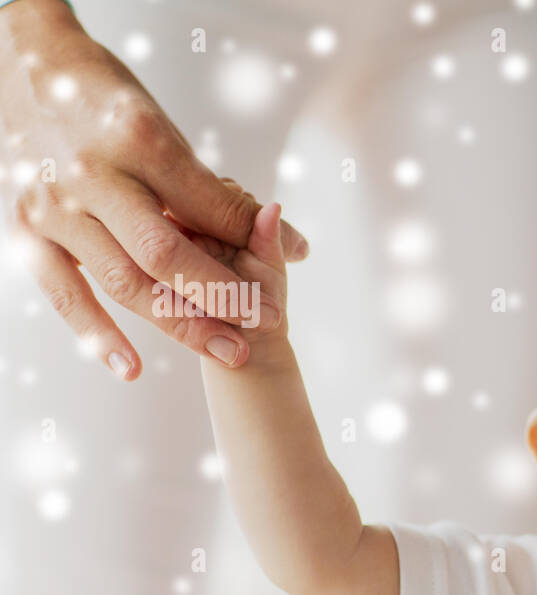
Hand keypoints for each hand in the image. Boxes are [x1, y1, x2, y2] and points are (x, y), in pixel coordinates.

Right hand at [0, 0, 307, 379]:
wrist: (23, 72)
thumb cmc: (107, 103)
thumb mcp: (165, 131)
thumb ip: (222, 195)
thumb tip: (297, 246)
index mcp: (139, 141)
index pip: (209, 208)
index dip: (253, 248)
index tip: (285, 279)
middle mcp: (94, 176)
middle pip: (165, 254)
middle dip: (222, 296)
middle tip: (267, 325)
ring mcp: (56, 207)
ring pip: (123, 281)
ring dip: (181, 323)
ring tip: (228, 350)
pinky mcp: (25, 230)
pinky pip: (63, 293)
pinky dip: (97, 334)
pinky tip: (132, 367)